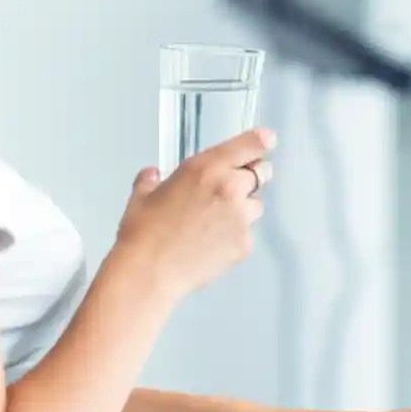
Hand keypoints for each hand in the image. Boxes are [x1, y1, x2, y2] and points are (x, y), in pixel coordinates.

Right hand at [116, 129, 275, 297]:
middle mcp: (229, 187)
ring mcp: (240, 217)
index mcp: (206, 168)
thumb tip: (152, 174)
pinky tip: (212, 244)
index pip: (249, 145)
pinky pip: (247, 233)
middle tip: (232, 190)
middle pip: (261, 173)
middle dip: (250, 178)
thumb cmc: (143, 232)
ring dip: (243, 209)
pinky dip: (235, 236)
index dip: (261, 141)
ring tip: (214, 223)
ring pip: (256, 205)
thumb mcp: (142, 196)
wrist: (149, 271)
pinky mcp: (245, 243)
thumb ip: (151, 179)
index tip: (268, 140)